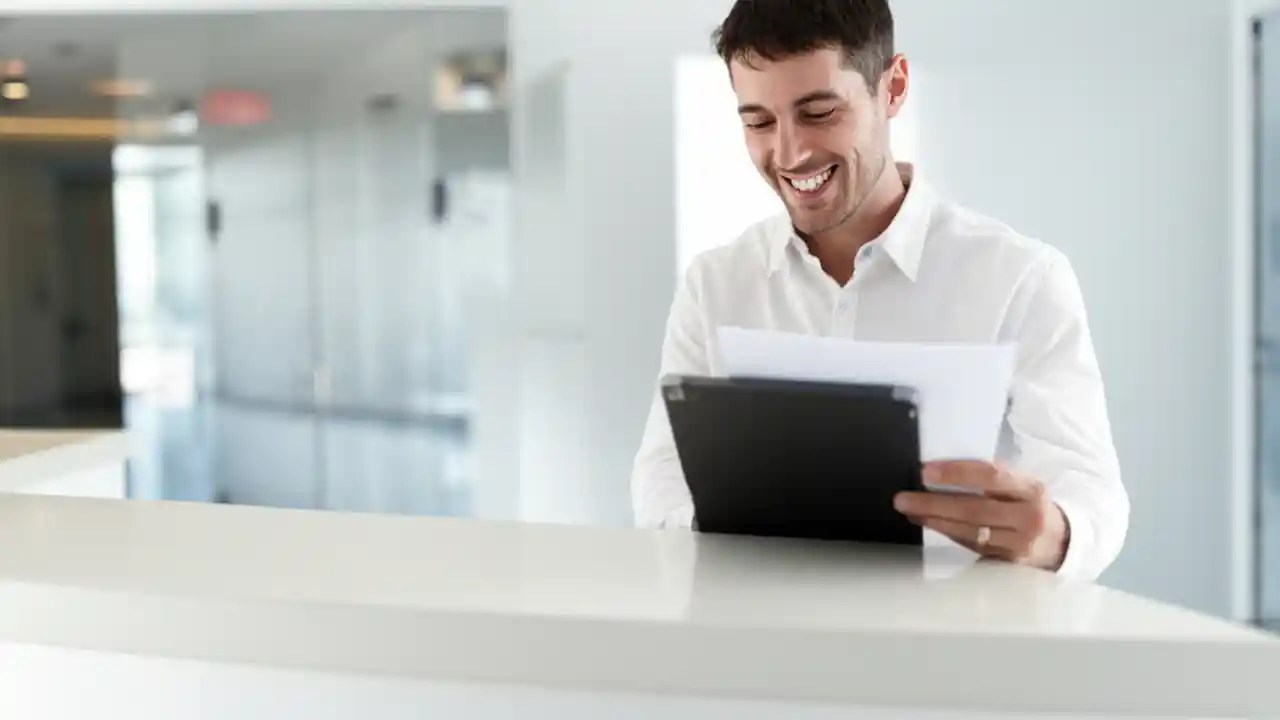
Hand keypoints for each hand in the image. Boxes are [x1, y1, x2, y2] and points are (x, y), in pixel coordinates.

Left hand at [893, 461, 1069, 570]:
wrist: (1063, 540)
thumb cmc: (1031, 504)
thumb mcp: (1022, 484)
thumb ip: (990, 478)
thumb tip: (940, 471)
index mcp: (1031, 488)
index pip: (991, 475)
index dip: (956, 473)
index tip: (925, 472)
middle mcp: (1028, 516)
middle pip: (974, 509)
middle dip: (934, 503)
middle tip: (903, 498)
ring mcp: (1019, 543)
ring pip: (969, 531)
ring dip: (934, 521)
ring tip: (909, 510)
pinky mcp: (1008, 563)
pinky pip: (971, 545)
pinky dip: (947, 533)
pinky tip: (928, 523)